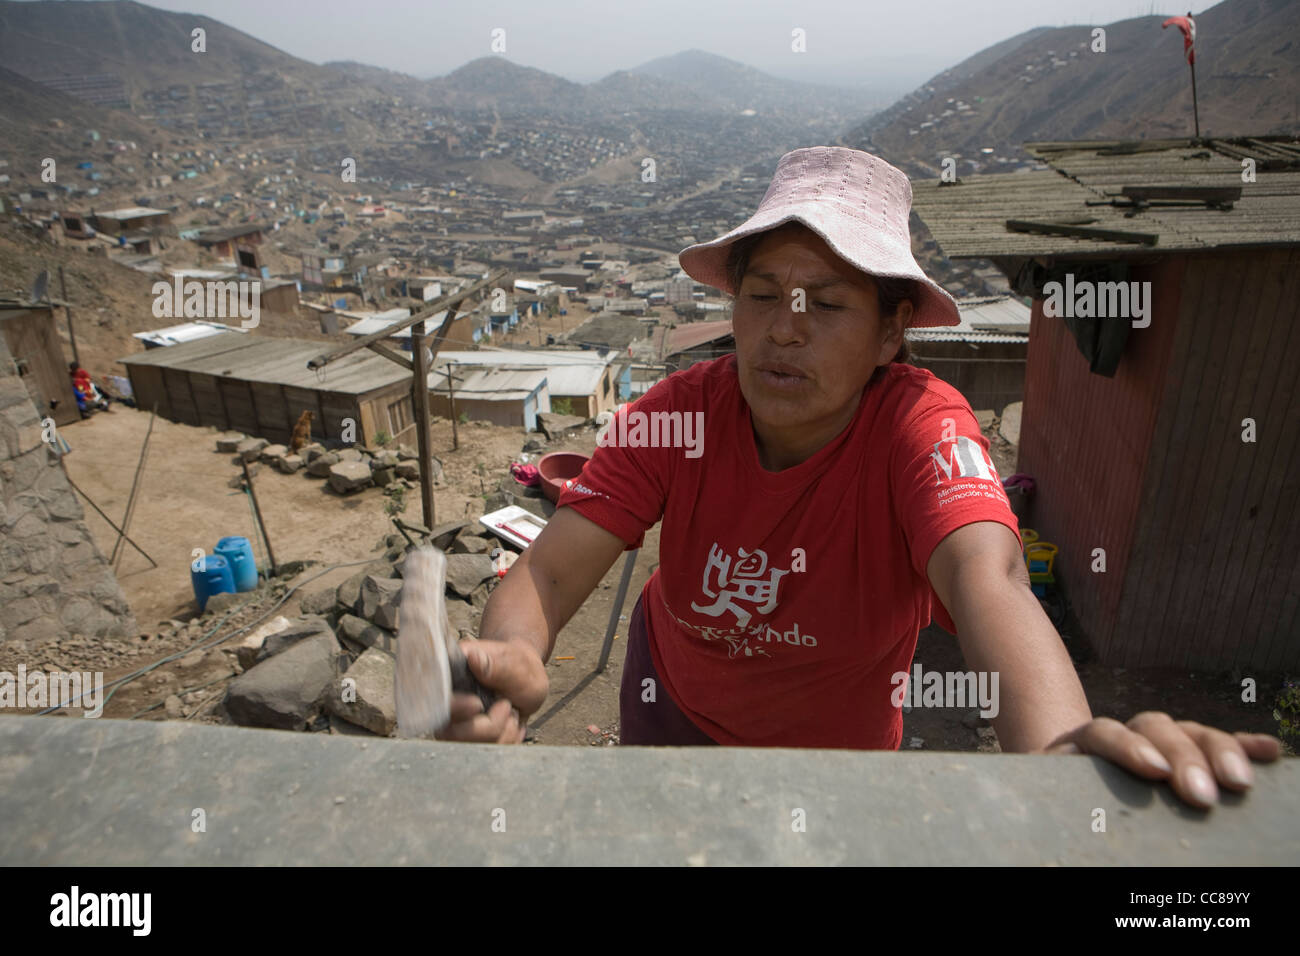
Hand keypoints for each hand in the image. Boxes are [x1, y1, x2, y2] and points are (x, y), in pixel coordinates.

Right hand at [435, 638, 548, 744]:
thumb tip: (473, 658)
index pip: (435, 700)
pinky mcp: (470, 740)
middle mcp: (449, 704)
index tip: (477, 705)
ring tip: (511, 712)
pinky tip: (512, 725)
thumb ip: (494, 664)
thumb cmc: (518, 668)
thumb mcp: (513, 664)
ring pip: (472, 748)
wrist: (528, 682)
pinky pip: (486, 754)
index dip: (454, 709)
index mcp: (451, 676)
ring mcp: (457, 724)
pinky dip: (506, 741)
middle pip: (451, 733)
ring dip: (502, 733)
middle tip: (506, 705)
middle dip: (489, 726)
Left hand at [1040, 711, 1280, 808]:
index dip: (1129, 747)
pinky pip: (1216, 746)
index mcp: (1081, 743)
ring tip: (1240, 783)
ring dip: (1219, 752)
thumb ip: (1039, 795)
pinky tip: (1268, 752)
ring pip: (1189, 732)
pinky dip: (1242, 747)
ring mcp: (1156, 742)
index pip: (1105, 731)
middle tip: (1201, 795)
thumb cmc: (1049, 802)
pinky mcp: (1182, 755)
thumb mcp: (1038, 797)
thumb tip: (1046, 794)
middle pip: (1155, 728)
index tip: (1153, 770)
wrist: (1056, 790)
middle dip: (1183, 758)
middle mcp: (1123, 734)